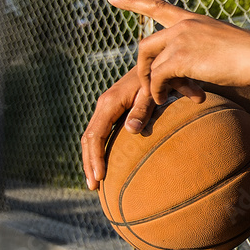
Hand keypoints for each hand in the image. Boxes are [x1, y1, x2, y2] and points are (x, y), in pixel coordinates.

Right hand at [80, 67, 204, 190]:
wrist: (160, 62)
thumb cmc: (160, 78)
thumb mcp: (153, 92)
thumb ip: (144, 109)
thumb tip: (131, 130)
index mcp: (110, 103)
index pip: (95, 135)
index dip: (96, 157)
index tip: (100, 177)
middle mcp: (104, 106)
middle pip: (89, 139)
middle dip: (89, 164)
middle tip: (93, 187)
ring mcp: (108, 109)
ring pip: (92, 138)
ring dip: (91, 160)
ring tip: (95, 183)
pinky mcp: (114, 111)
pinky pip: (101, 134)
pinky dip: (100, 151)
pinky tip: (106, 166)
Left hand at [107, 0, 249, 104]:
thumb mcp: (225, 47)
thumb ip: (208, 50)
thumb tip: (208, 63)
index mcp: (193, 20)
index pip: (157, 6)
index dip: (132, 2)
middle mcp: (183, 26)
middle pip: (145, 45)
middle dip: (141, 68)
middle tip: (147, 87)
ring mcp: (180, 40)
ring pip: (149, 65)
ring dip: (150, 85)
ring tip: (159, 100)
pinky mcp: (181, 58)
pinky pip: (156, 78)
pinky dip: (156, 92)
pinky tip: (163, 101)